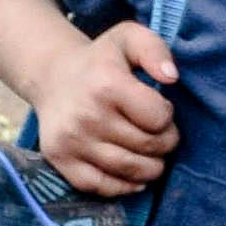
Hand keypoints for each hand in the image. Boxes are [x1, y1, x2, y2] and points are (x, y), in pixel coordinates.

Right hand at [27, 19, 181, 197]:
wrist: (53, 77)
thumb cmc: (101, 61)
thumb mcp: (128, 38)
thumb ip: (155, 50)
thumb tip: (172, 78)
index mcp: (107, 84)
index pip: (159, 118)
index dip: (167, 117)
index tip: (158, 110)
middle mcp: (87, 115)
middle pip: (148, 146)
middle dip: (164, 143)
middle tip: (160, 135)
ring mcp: (71, 141)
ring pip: (130, 170)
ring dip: (151, 167)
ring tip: (151, 154)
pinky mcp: (60, 160)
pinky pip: (102, 187)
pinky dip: (124, 186)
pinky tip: (133, 174)